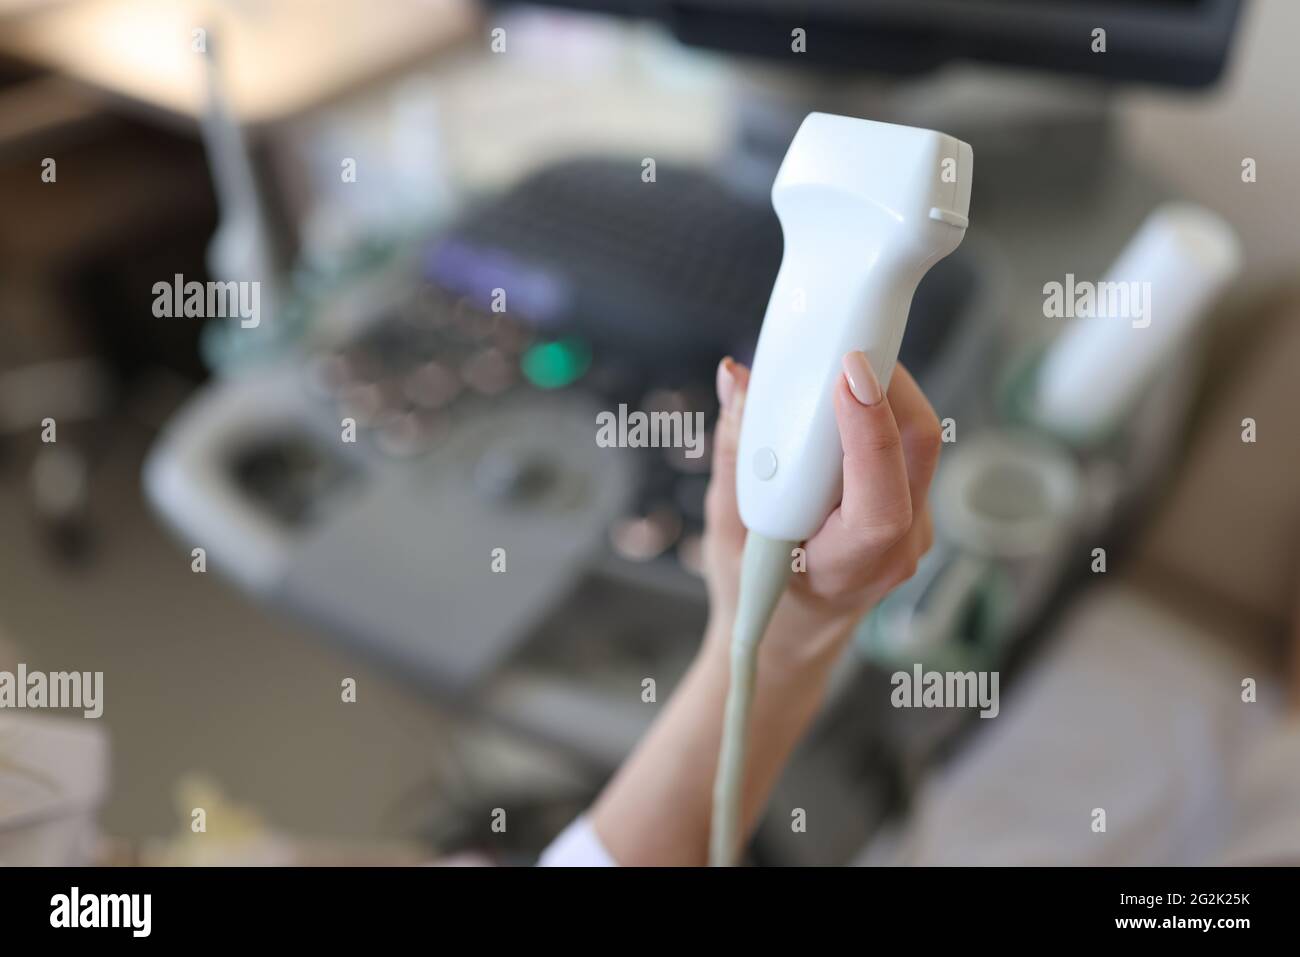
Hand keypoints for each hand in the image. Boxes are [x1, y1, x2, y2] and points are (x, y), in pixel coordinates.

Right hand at [701, 353, 941, 677]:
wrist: (793, 635)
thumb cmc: (759, 592)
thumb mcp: (728, 530)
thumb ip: (736, 452)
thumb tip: (738, 379)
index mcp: (848, 570)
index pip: (879, 501)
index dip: (870, 434)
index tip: (847, 376)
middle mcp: (897, 550)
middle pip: (916, 449)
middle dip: (885, 384)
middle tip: (841, 344)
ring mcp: (915, 528)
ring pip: (920, 440)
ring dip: (885, 390)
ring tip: (838, 363)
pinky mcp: (914, 504)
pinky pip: (910, 445)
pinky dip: (881, 409)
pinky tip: (844, 396)